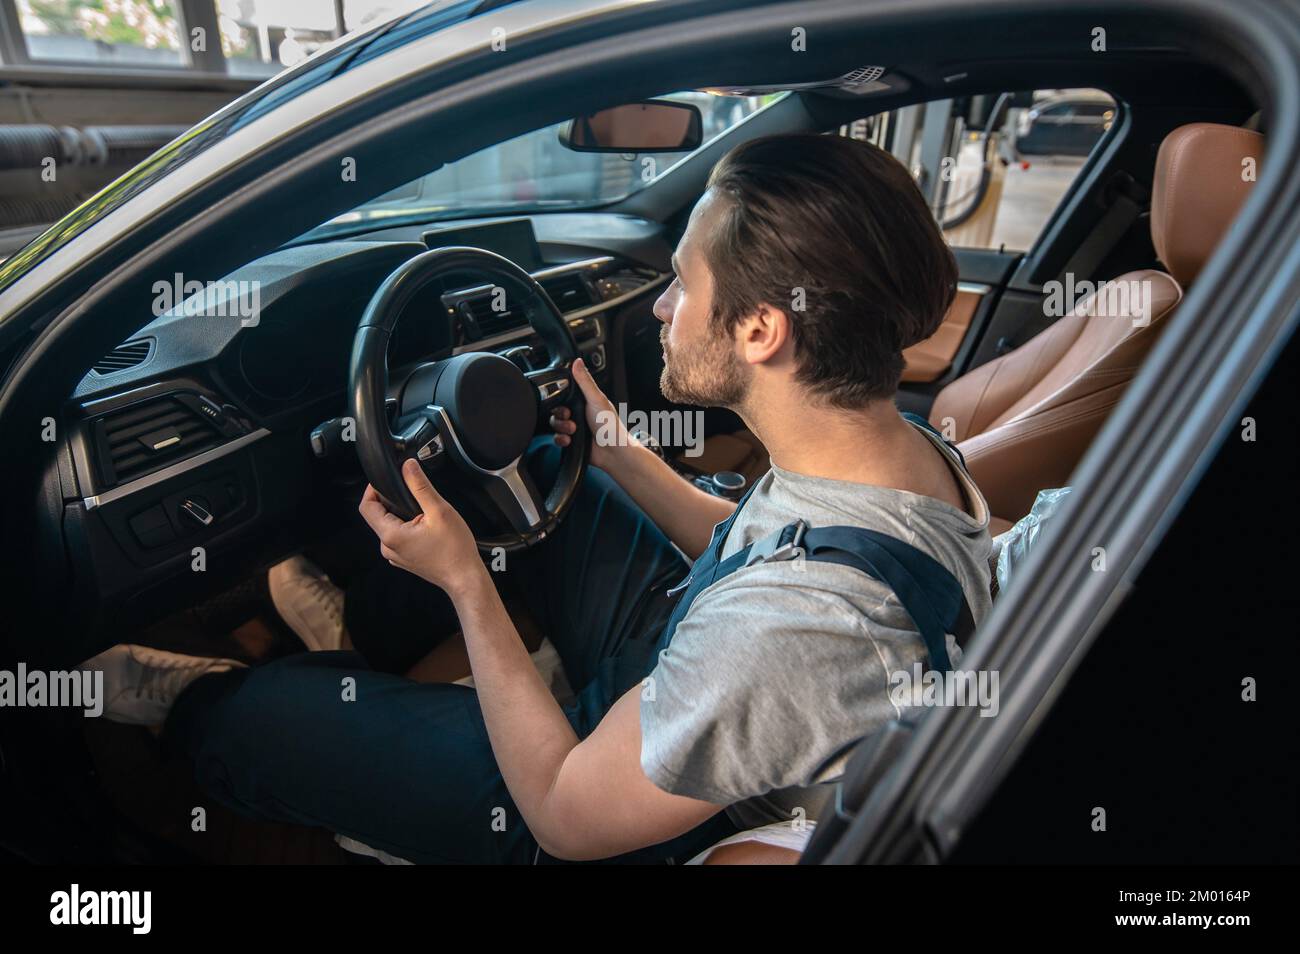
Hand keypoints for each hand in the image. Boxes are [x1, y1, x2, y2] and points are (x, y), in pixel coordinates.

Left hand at [358, 459, 484, 596]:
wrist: (465, 578)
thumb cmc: (455, 550)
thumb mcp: (439, 510)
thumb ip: (420, 486)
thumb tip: (408, 466)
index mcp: (390, 535)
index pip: (366, 507)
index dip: (372, 489)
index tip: (387, 480)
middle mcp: (388, 547)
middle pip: (377, 515)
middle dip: (391, 500)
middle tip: (413, 494)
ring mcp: (395, 555)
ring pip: (389, 525)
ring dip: (401, 513)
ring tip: (424, 512)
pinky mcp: (404, 558)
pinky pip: (398, 536)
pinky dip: (407, 526)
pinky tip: (426, 527)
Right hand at [549, 358, 622, 469]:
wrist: (612, 452)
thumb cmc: (610, 425)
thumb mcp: (596, 399)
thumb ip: (585, 381)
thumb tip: (577, 362)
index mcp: (584, 401)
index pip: (563, 395)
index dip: (560, 399)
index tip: (565, 403)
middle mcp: (578, 413)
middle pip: (556, 410)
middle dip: (560, 416)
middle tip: (571, 418)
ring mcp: (575, 427)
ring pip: (555, 424)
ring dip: (561, 428)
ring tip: (573, 431)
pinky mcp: (571, 441)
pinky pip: (556, 438)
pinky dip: (561, 440)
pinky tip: (570, 440)